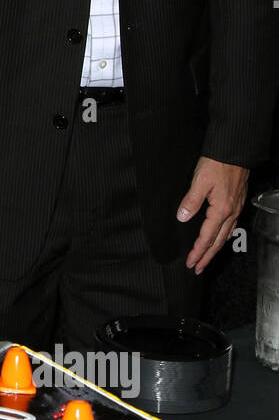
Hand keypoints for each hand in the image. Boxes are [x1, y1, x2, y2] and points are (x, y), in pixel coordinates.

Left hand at [176, 157, 248, 273]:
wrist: (235, 150)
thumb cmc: (218, 163)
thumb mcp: (199, 181)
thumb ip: (191, 201)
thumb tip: (182, 218)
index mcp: (221, 210)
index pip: (207, 237)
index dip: (198, 252)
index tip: (190, 263)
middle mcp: (231, 212)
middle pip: (218, 241)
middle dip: (207, 257)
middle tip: (198, 269)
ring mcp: (236, 207)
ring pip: (226, 235)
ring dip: (215, 248)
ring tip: (207, 258)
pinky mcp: (237, 202)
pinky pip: (231, 226)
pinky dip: (224, 236)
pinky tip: (221, 237)